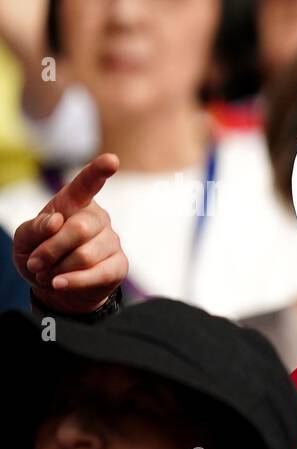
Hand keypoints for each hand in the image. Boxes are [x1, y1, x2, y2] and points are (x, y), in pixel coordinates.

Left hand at [13, 153, 126, 314]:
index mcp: (74, 203)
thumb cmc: (40, 255)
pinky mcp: (119, 265)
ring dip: (58, 269)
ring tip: (50, 274)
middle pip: (79, 228)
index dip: (98, 171)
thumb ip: (34, 227)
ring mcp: (112, 242)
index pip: (86, 184)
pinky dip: (73, 281)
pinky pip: (97, 273)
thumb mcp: (24, 239)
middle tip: (36, 263)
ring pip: (85, 254)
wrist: (56, 287)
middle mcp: (98, 218)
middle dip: (51, 249)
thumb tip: (56, 221)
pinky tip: (60, 283)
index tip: (112, 160)